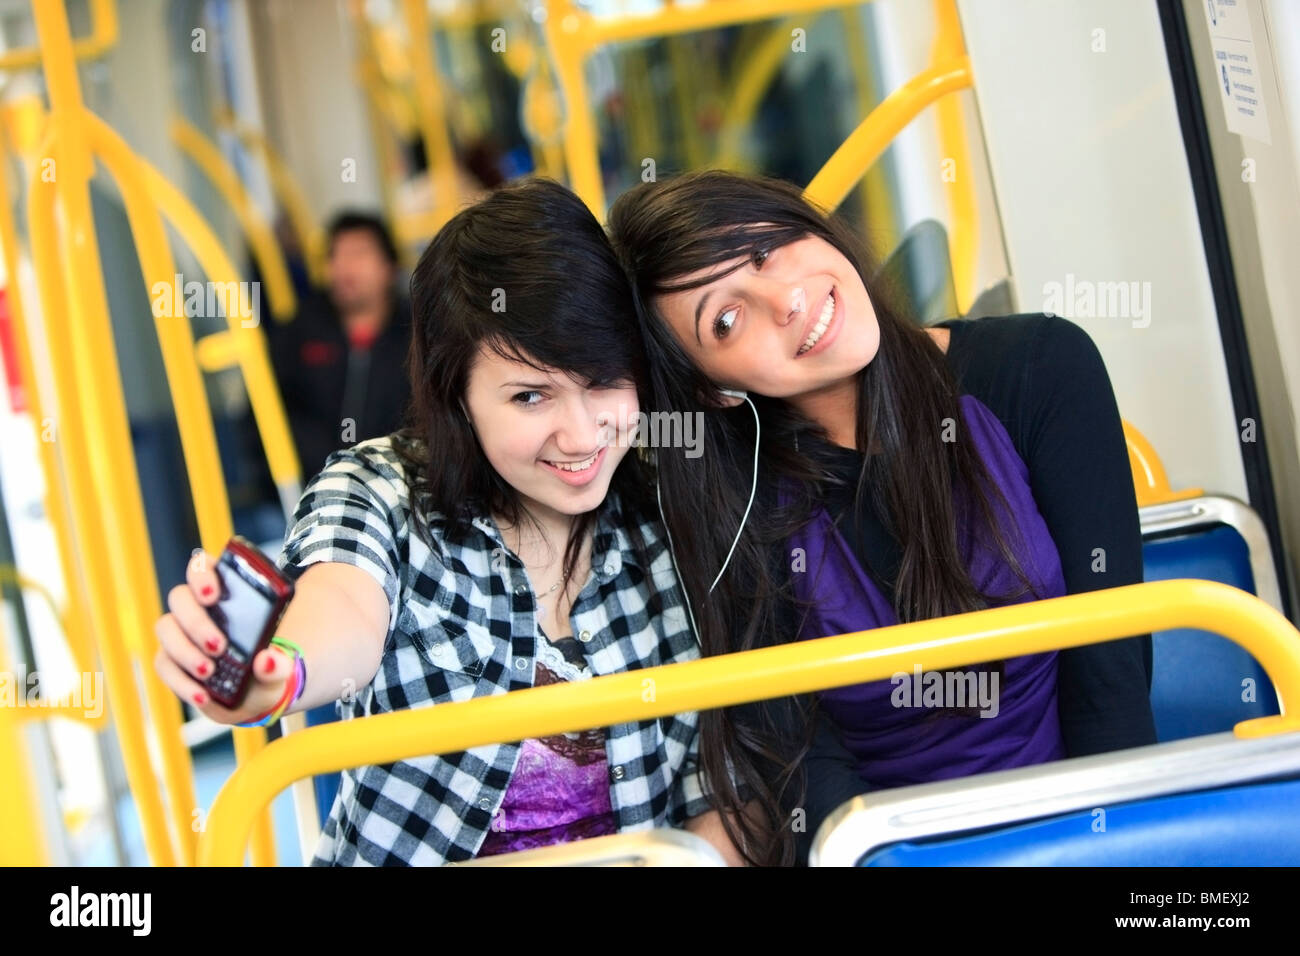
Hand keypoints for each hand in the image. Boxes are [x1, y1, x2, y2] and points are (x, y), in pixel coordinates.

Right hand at [152, 549, 293, 724]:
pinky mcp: (170, 660)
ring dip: (185, 651)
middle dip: (196, 621)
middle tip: (218, 646)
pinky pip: (164, 665)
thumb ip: (278, 667)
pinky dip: (180, 681)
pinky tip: (201, 695)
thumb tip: (267, 661)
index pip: (203, 567)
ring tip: (209, 671)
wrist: (254, 696)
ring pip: (166, 628)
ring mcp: (180, 633)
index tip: (211, 594)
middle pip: (180, 597)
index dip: (202, 574)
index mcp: (226, 594)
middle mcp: (198, 608)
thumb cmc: (266, 669)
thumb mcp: (279, 670)